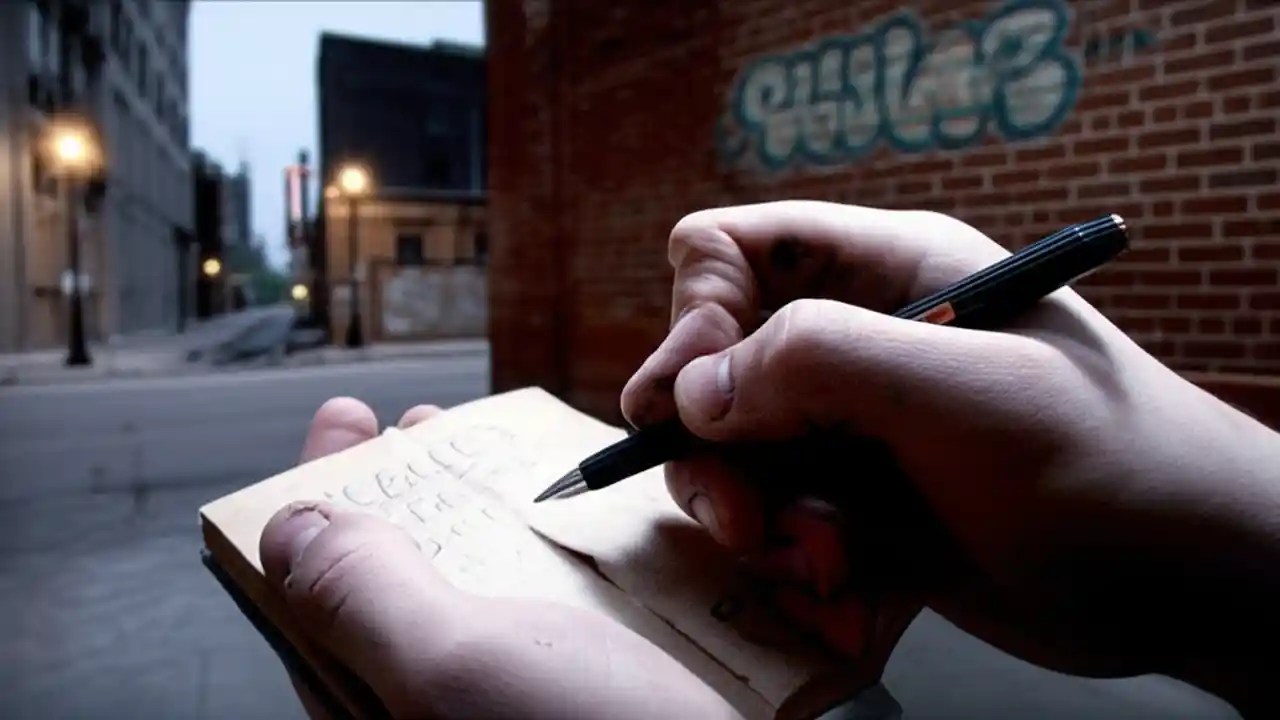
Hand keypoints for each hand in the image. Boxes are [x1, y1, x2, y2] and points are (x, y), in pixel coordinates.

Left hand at [259, 398, 742, 719]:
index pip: (316, 590)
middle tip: (427, 420)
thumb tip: (290, 528)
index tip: (346, 415)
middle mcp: (446, 700)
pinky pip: (562, 599)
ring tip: (501, 446)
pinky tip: (585, 508)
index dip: (316, 498)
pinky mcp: (596, 683)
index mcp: (383, 706)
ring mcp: (523, 690)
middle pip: (402, 575)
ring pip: (487, 581)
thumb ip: (364, 598)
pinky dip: (565, 540)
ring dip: (491, 505)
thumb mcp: (451, 672)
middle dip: (410, 486)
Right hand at [621, 201, 1279, 714]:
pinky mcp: (859, 506)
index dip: (694, 321)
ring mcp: (852, 429)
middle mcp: (855, 342)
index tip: (694, 408)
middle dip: (711, 448)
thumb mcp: (963, 391)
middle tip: (745, 517)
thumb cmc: (1101, 460)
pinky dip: (791, 560)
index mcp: (884, 271)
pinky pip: (775, 522)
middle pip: (710, 367)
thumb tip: (691, 393)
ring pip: (730, 457)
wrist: (1187, 579)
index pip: (729, 255)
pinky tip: (850, 585)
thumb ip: (817, 363)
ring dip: (750, 516)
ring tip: (818, 559)